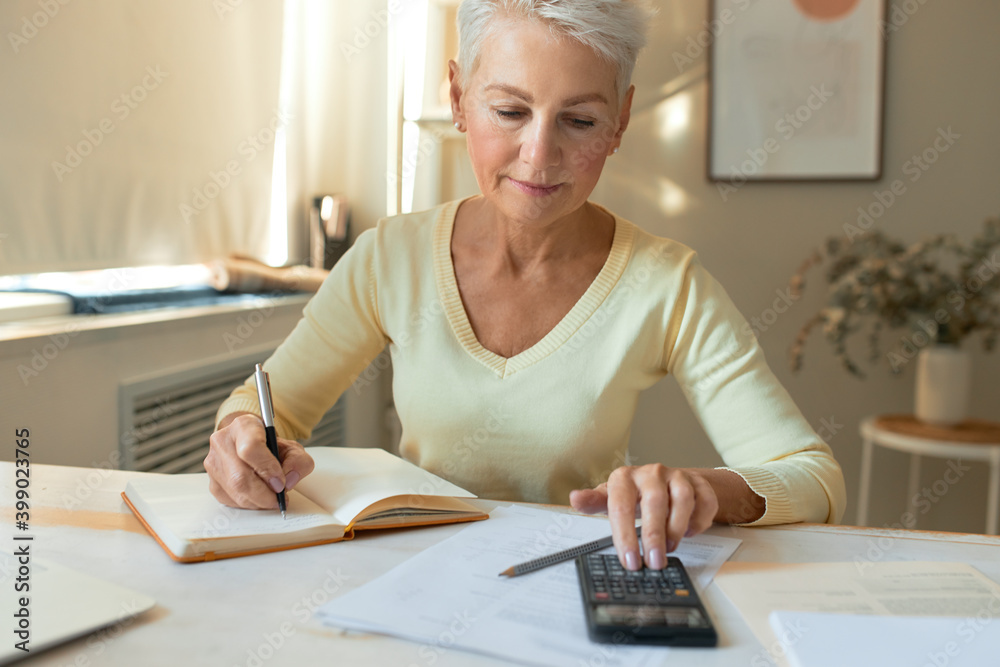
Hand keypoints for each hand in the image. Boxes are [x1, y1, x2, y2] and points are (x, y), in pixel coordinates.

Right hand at [205, 413, 314, 508]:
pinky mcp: (212, 482)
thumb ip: (298, 462)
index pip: (250, 448)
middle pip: (240, 477)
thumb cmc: (271, 447)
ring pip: (235, 492)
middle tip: (280, 496)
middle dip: (265, 494)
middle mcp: (223, 442)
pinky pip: (231, 501)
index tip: (280, 482)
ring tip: (272, 497)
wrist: (252, 446)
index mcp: (243, 426)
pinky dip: (249, 504)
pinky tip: (259, 497)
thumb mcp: (292, 448)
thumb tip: (288, 480)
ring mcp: (213, 463)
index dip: (267, 469)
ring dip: (259, 501)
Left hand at [569, 464, 717, 570]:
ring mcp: (678, 477)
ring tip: (670, 549)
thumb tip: (575, 499)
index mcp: (625, 477)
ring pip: (682, 500)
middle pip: (654, 503)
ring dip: (676, 529)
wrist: (667, 482)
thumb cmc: (636, 495)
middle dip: (654, 536)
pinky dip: (698, 522)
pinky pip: (704, 502)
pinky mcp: (700, 484)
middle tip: (653, 562)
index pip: (621, 505)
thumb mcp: (612, 498)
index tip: (629, 559)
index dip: (624, 535)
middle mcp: (652, 473)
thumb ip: (594, 502)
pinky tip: (689, 533)